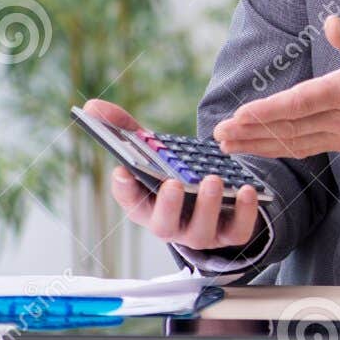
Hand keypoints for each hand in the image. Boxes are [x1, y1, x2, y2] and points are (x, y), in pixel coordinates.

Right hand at [84, 99, 261, 250]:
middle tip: (173, 183)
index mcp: (148, 206)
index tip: (122, 171)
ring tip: (213, 180)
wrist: (215, 202)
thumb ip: (127, 130)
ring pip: (201, 230)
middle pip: (164, 225)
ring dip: (207, 206)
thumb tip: (91, 105)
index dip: (125, 190)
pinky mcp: (230, 234)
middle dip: (168, 205)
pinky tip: (248, 190)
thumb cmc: (176, 174)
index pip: (130, 203)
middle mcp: (171, 225)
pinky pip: (238, 232)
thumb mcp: (155, 152)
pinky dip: (245, 213)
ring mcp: (200, 232)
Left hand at [212, 15, 339, 158]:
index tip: (239, 115)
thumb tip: (331, 23)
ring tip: (228, 144)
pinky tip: (260, 147)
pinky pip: (307, 146)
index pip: (301, 103)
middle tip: (218, 134)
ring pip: (295, 142)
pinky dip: (279, 149)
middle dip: (251, 133)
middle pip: (290, 128)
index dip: (267, 111)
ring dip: (259, 145)